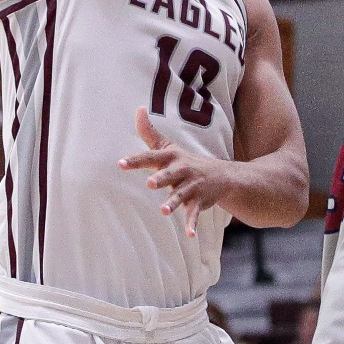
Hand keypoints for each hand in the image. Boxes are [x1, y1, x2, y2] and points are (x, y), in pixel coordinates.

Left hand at [119, 107, 237, 237]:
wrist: (222, 175)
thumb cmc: (185, 161)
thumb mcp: (169, 147)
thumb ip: (150, 133)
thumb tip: (137, 108)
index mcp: (171, 158)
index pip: (151, 158)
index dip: (136, 161)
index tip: (120, 164)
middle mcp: (182, 170)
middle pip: (169, 174)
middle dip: (161, 178)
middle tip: (150, 183)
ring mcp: (192, 186)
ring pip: (181, 195)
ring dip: (173, 202)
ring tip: (163, 210)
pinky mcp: (200, 201)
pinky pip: (194, 214)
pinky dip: (192, 224)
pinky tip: (190, 235)